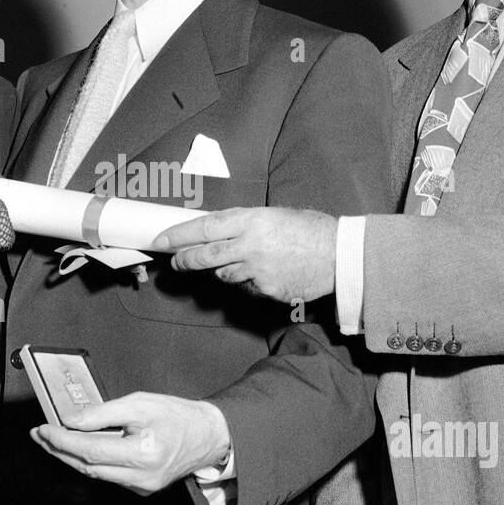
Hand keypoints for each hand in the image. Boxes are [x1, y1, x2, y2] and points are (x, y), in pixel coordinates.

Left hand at [30, 392, 230, 495]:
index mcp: (143, 454)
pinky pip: (108, 476)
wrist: (208, 437)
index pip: (91, 451)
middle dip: (60, 450)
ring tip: (52, 440)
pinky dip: (90, 462)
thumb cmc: (177, 416)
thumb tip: (72, 421)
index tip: (43, 429)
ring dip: (71, 457)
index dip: (63, 441)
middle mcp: (141, 478)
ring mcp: (142, 487)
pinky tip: (79, 448)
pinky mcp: (142, 489)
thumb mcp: (141, 403)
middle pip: (88, 467)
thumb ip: (104, 413)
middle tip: (39, 435)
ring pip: (95, 474)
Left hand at [151, 207, 337, 303]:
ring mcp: (258, 270)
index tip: (162, 239)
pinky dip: (248, 282)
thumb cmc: (311, 230)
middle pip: (204, 256)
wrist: (341, 255)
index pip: (204, 228)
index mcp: (252, 220)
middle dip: (184, 259)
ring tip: (233, 264)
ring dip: (221, 271)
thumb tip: (220, 232)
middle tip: (175, 261)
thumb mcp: (276, 215)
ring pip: (224, 275)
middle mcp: (250, 245)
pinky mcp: (267, 289)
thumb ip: (247, 225)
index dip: (178, 235)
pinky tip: (263, 274)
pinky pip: (247, 287)